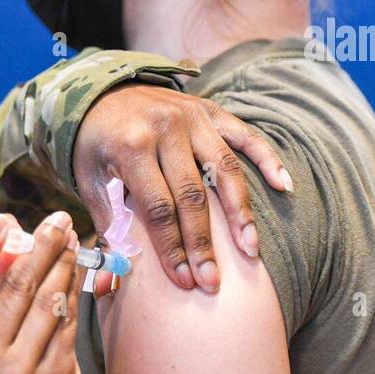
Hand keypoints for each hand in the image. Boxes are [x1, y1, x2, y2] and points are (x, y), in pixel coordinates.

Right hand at [0, 212, 80, 373]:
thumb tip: (11, 232)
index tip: (3, 219)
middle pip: (14, 287)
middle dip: (40, 246)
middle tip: (56, 220)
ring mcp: (18, 370)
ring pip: (47, 300)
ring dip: (63, 262)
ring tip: (70, 238)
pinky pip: (67, 321)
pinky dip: (74, 289)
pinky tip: (78, 268)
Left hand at [73, 83, 291, 293]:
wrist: (101, 92)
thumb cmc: (96, 145)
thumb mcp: (90, 181)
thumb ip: (107, 227)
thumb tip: (113, 281)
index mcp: (131, 147)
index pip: (158, 208)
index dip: (172, 247)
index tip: (184, 281)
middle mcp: (166, 129)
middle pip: (193, 195)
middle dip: (204, 243)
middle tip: (213, 281)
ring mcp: (192, 117)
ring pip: (225, 168)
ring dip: (240, 211)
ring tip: (250, 249)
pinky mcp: (210, 111)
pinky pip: (245, 134)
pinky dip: (267, 158)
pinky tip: (283, 186)